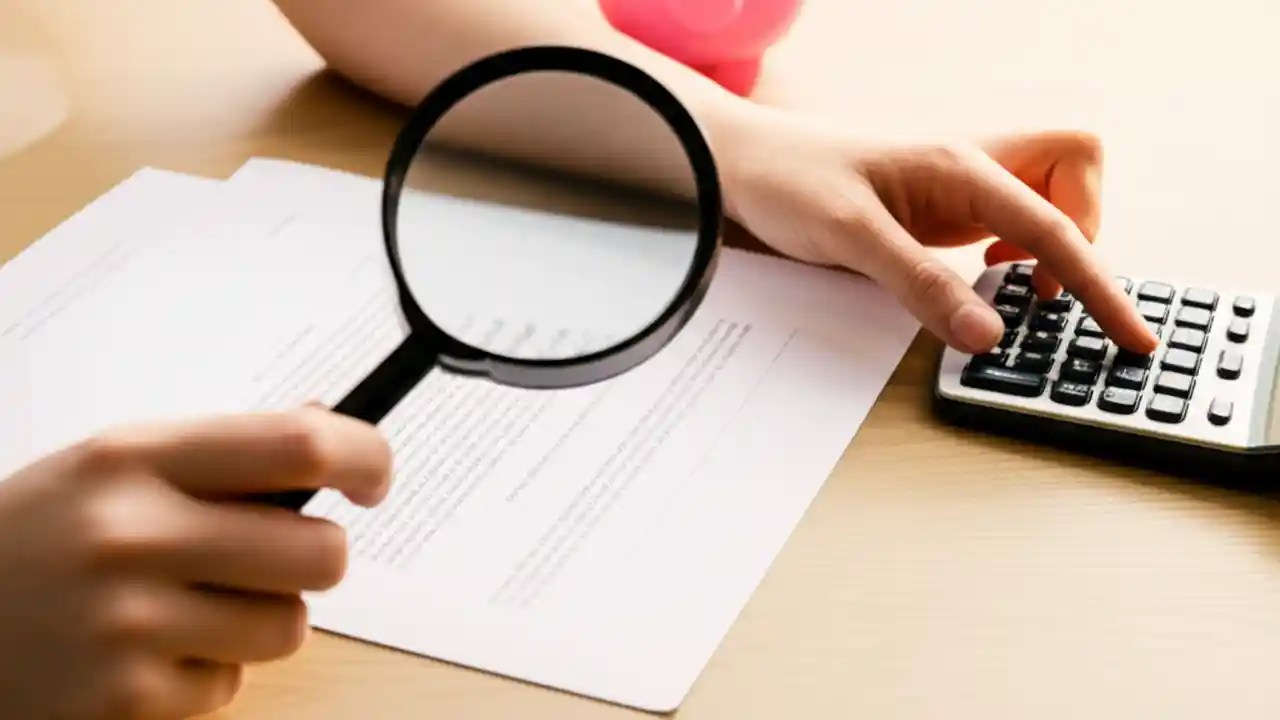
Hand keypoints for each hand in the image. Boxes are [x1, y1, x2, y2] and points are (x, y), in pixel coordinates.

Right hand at [0, 407, 391, 719]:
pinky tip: (143, 655)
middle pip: (319, 552)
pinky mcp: (122, 700)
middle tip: (269, 560)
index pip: (298, 444)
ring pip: (288, 627)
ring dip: (258, 622)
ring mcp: (126, 624)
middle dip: (313, 560)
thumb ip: (218, 453)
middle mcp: (133, 535)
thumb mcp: (111, 469)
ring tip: (185, 609)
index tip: (375, 480)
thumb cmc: (37, 539)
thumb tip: (325, 423)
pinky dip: (203, 676)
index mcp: (136, 459)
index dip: (365, 459)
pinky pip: (231, 687)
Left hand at [716, 107, 1158, 354]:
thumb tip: (989, 337)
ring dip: (1048, 241)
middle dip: (1082, 230)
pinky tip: (980, 273)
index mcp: (960, 164)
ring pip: (1048, 195)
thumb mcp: (851, 239)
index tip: (1133, 336)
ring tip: (1006, 284)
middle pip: (1076, 174)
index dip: (1099, 286)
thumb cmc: (790, 184)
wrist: (745, 163)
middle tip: (1039, 288)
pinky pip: (1009, 218)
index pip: (1055, 225)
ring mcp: (960, 182)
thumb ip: (921, 286)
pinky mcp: (943, 203)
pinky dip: (1016, 248)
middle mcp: (971, 164)